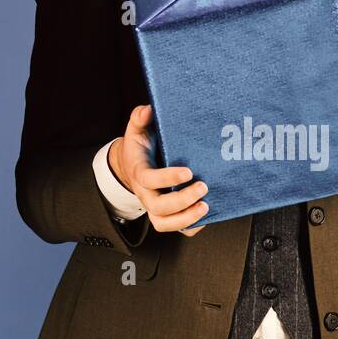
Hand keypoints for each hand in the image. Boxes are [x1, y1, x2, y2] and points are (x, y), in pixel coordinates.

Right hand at [107, 104, 208, 236]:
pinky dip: (190, 227)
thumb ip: (140, 118)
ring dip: (186, 218)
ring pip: (164, 223)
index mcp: (139, 172)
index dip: (168, 178)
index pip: (149, 180)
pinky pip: (175, 228)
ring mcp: (154, 207)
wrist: (131, 166)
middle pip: (159, 207)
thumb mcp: (136, 130)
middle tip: (203, 187)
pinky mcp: (165, 214)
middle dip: (182, 200)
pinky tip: (206, 216)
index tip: (188, 171)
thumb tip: (148, 109)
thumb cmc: (139, 148)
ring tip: (206, 206)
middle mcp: (145, 194)